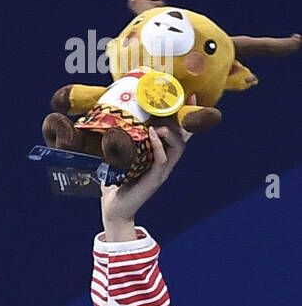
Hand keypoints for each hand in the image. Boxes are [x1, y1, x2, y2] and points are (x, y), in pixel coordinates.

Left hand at [100, 94, 194, 235]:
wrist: (114, 209)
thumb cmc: (117, 184)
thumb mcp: (121, 157)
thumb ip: (124, 140)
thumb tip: (114, 118)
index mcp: (161, 156)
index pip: (180, 134)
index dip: (186, 116)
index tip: (192, 96)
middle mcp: (165, 162)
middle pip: (183, 137)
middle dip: (180, 120)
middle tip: (168, 109)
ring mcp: (161, 171)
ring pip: (178, 147)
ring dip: (170, 132)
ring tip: (158, 126)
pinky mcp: (154, 179)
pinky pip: (163, 159)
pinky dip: (158, 144)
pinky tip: (153, 134)